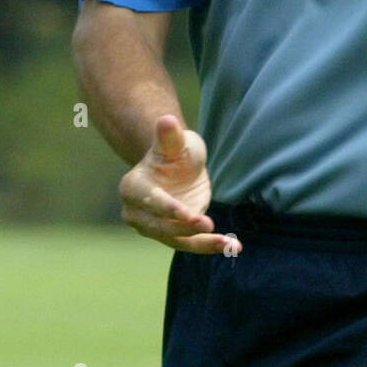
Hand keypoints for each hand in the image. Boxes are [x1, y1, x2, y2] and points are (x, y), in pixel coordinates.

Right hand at [119, 114, 240, 255]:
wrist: (178, 166)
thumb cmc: (174, 150)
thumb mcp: (176, 142)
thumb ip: (170, 136)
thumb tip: (167, 120)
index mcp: (132, 187)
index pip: (151, 201)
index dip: (170, 209)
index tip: (191, 215)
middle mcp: (136, 212)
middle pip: (160, 226)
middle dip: (186, 228)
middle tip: (210, 226)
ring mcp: (152, 227)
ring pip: (177, 240)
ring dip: (203, 243)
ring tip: (229, 244)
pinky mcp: (171, 235)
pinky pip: (190, 243)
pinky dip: (211, 246)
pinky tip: (234, 247)